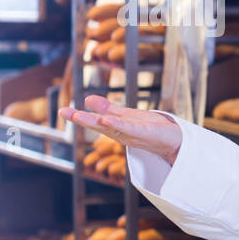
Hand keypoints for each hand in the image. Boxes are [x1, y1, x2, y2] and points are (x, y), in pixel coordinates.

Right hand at [58, 95, 181, 165]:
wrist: (176, 141)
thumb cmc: (150, 128)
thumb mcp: (126, 116)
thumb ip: (108, 109)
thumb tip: (88, 99)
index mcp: (116, 128)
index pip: (96, 121)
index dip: (79, 117)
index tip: (62, 111)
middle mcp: (122, 132)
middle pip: (99, 125)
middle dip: (81, 119)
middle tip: (63, 112)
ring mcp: (133, 133)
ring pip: (112, 127)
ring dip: (95, 121)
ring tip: (78, 115)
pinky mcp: (146, 132)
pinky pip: (130, 129)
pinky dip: (118, 125)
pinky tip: (107, 119)